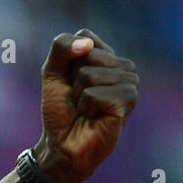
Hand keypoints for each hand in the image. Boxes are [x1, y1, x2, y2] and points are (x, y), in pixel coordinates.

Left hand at [32, 29, 138, 182]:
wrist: (62, 145)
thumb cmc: (60, 111)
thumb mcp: (52, 74)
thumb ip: (61, 48)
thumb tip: (85, 45)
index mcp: (108, 55)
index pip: (85, 36)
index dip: (67, 62)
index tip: (69, 82)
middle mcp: (124, 66)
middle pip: (87, 55)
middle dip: (72, 80)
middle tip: (78, 99)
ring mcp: (130, 82)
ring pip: (90, 75)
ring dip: (78, 96)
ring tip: (85, 109)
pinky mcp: (128, 100)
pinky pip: (94, 94)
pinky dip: (85, 107)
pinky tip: (93, 116)